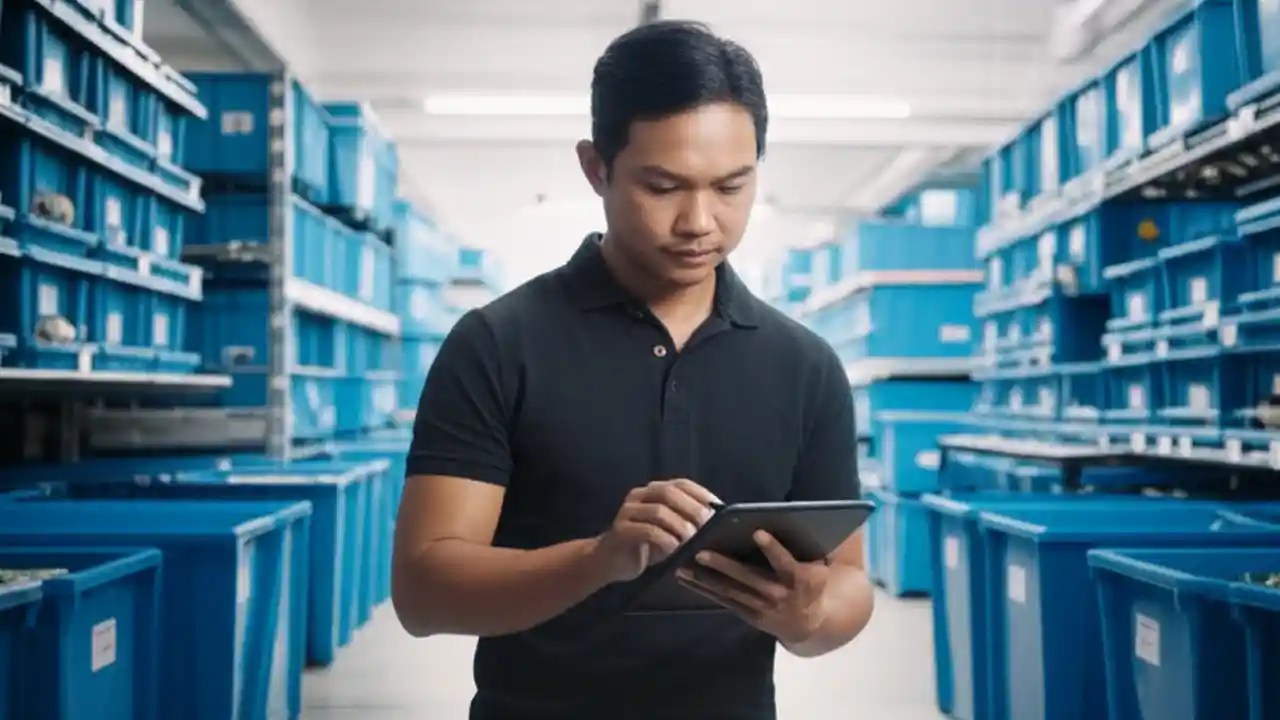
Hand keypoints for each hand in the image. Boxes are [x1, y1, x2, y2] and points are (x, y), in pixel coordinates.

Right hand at [591, 479, 720, 582]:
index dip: (701, 494)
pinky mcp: (621, 530)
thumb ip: (686, 521)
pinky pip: (646, 530)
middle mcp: (640, 496)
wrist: (610, 561)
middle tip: (706, 525)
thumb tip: (715, 521)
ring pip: (658, 511)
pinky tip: (673, 548)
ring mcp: (628, 511)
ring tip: (690, 539)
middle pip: (669, 493)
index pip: (681, 484)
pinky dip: (664, 539)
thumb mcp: (670, 531)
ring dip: (679, 525)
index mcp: (654, 491)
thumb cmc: (646, 546)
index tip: (718, 508)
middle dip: (692, 508)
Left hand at [675, 531, 829, 646]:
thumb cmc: (811, 583)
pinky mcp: (750, 616)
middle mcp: (779, 594)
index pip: (785, 562)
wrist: (811, 624)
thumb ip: (806, 547)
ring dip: (705, 580)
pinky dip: (704, 590)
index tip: (757, 532)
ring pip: (730, 591)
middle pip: (748, 578)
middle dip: (723, 565)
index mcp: (800, 579)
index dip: (772, 548)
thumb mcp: (817, 566)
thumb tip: (793, 517)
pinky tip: (686, 579)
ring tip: (682, 567)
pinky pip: (724, 601)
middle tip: (701, 552)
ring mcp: (762, 608)